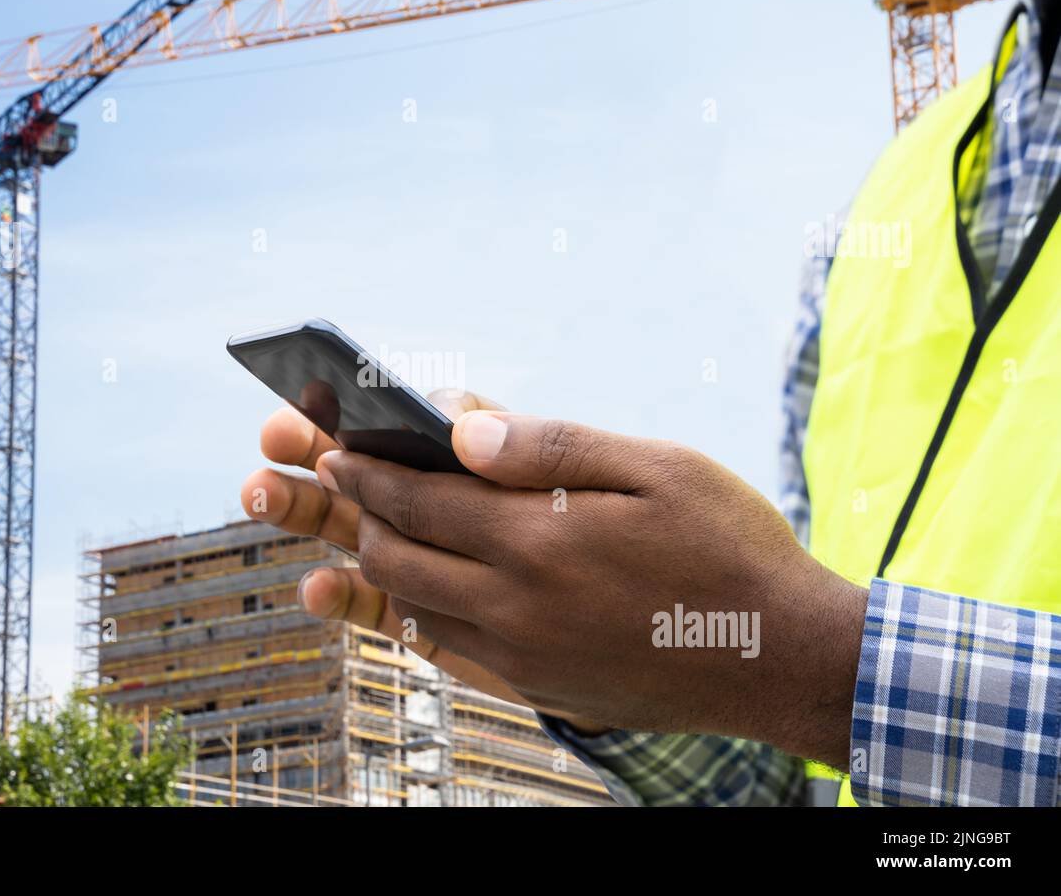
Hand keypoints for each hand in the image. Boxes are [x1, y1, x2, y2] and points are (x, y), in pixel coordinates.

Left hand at [313, 412, 868, 765]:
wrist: (783, 657)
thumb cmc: (729, 547)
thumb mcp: (655, 467)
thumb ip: (550, 446)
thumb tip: (459, 428)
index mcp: (539, 541)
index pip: (417, 500)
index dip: (368, 471)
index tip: (338, 449)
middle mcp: (515, 608)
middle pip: (395, 558)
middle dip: (353, 514)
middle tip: (336, 484)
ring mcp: (523, 659)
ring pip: (412, 610)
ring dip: (376, 568)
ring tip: (365, 534)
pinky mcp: (539, 690)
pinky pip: (449, 655)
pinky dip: (417, 618)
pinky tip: (416, 597)